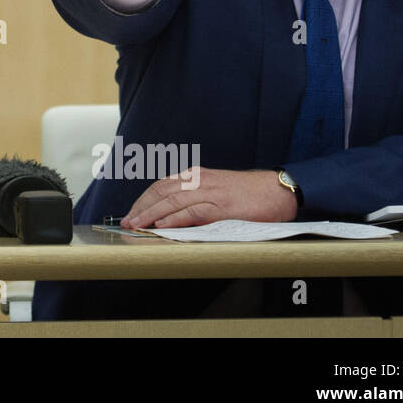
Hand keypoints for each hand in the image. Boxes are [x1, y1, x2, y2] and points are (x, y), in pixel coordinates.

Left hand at [121, 168, 297, 228]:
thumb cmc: (246, 194)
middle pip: (161, 192)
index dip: (143, 200)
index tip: (130, 213)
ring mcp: (210, 192)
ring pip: (173, 201)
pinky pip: (194, 211)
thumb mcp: (214, 191)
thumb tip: (170, 216)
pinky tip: (163, 226)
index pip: (160, 186)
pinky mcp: (222, 207)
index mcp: (195, 176)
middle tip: (126, 222)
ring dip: (151, 214)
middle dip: (141, 208)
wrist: (277, 190)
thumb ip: (194, 199)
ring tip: (137, 225)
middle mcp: (198, 180)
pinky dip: (176, 218)